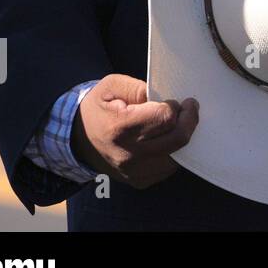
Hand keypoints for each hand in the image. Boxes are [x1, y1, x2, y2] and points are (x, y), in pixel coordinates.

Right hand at [70, 73, 198, 189]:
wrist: (78, 139)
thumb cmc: (99, 108)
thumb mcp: (112, 86)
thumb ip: (139, 88)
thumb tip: (164, 97)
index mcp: (120, 127)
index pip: (165, 117)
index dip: (176, 106)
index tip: (177, 100)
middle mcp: (128, 154)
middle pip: (177, 138)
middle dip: (189, 120)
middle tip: (189, 108)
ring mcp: (134, 171)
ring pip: (178, 155)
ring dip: (182, 137)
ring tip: (176, 124)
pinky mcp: (140, 181)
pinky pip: (169, 167)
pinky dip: (173, 152)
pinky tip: (165, 139)